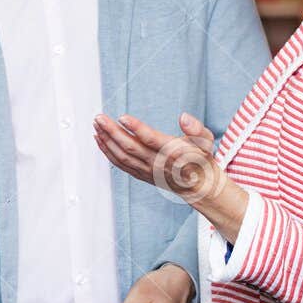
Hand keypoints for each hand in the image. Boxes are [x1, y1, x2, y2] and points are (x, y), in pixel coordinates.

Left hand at [93, 112, 223, 205]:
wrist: (197, 186)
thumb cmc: (200, 159)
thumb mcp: (206, 141)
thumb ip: (196, 128)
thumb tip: (184, 117)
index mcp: (173, 152)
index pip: (151, 140)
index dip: (136, 128)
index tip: (122, 117)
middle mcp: (158, 162)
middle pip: (131, 147)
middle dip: (112, 131)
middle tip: (99, 118)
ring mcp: (147, 170)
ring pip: (122, 155)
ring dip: (106, 140)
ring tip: (96, 125)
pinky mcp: (140, 174)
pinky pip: (120, 163)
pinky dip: (107, 151)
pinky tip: (99, 139)